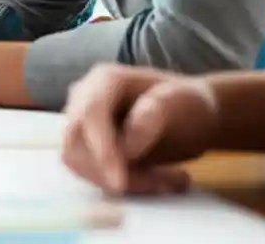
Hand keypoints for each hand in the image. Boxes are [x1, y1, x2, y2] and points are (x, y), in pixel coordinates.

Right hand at [62, 64, 217, 194]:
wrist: (190, 115)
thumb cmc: (188, 104)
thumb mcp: (185, 102)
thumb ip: (158, 113)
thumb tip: (128, 143)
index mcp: (105, 79)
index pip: (90, 114)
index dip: (100, 149)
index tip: (119, 182)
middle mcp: (83, 97)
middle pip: (75, 142)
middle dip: (110, 172)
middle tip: (162, 185)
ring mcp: (80, 121)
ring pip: (80, 163)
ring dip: (123, 182)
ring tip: (170, 181)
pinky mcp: (84, 145)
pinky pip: (90, 173)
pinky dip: (124, 185)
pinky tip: (158, 181)